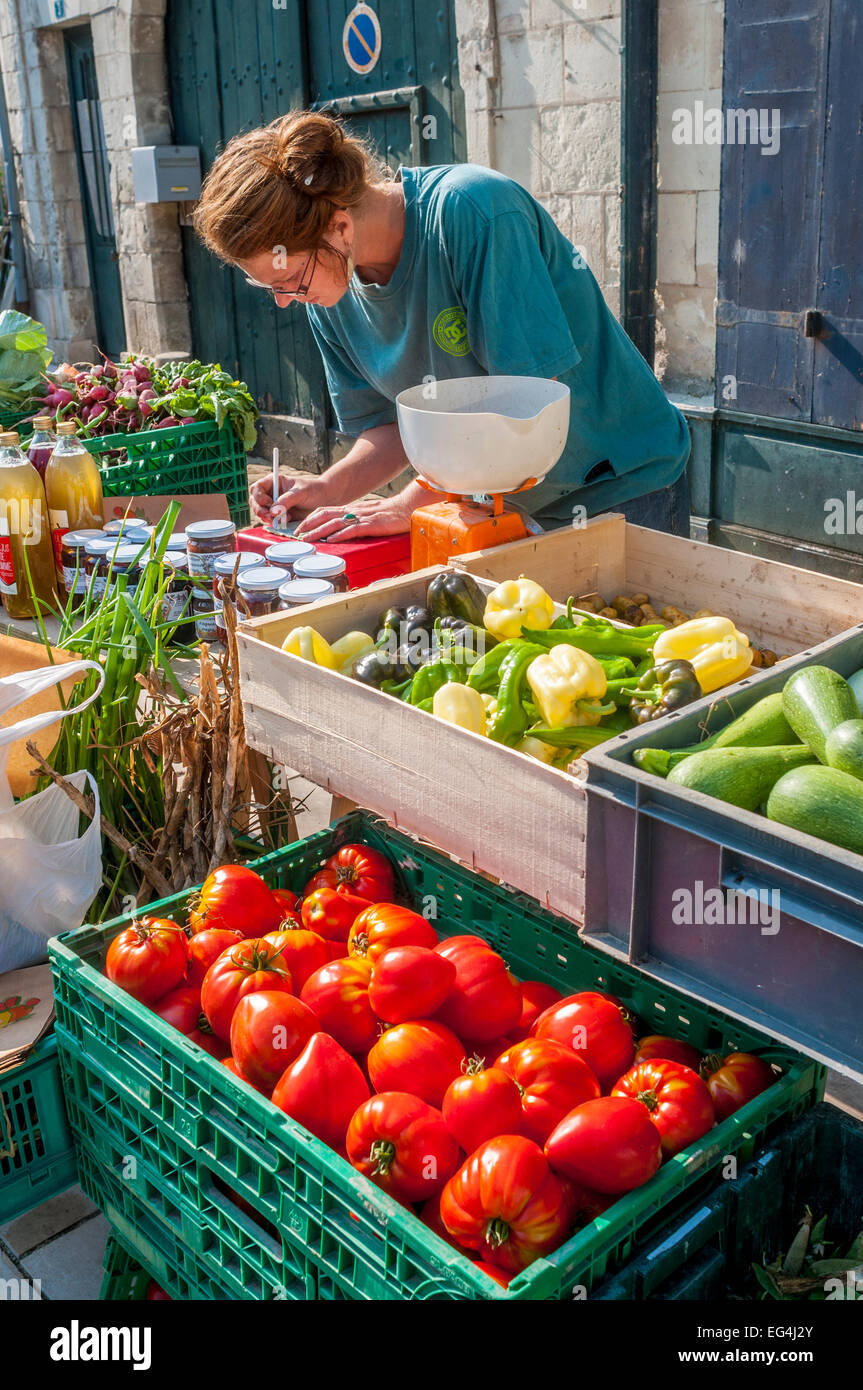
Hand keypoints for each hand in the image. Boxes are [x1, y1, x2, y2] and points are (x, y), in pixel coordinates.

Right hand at [250, 472, 333, 524]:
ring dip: (268, 518)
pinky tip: (286, 521)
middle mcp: (271, 493)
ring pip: (261, 513)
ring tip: (282, 519)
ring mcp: (274, 506)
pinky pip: (270, 521)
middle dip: (260, 511)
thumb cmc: (314, 491)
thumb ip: (287, 500)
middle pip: (255, 502)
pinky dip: (275, 523)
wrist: (325, 500)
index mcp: (274, 482)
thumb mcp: (301, 493)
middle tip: (271, 517)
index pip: (257, 488)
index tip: (268, 503)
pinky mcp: (279, 516)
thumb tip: (273, 511)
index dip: (258, 497)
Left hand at [295, 494, 413, 541]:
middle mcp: (353, 511)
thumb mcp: (367, 516)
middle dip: (309, 524)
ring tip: (307, 539)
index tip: (300, 527)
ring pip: (335, 522)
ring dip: (319, 531)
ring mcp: (362, 517)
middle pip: (325, 515)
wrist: (408, 507)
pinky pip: (354, 529)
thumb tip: (340, 532)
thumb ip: (354, 522)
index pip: (325, 511)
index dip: (310, 518)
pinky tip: (332, 540)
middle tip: (296, 534)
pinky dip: (341, 534)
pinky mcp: (372, 524)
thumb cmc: (390, 514)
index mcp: (351, 509)